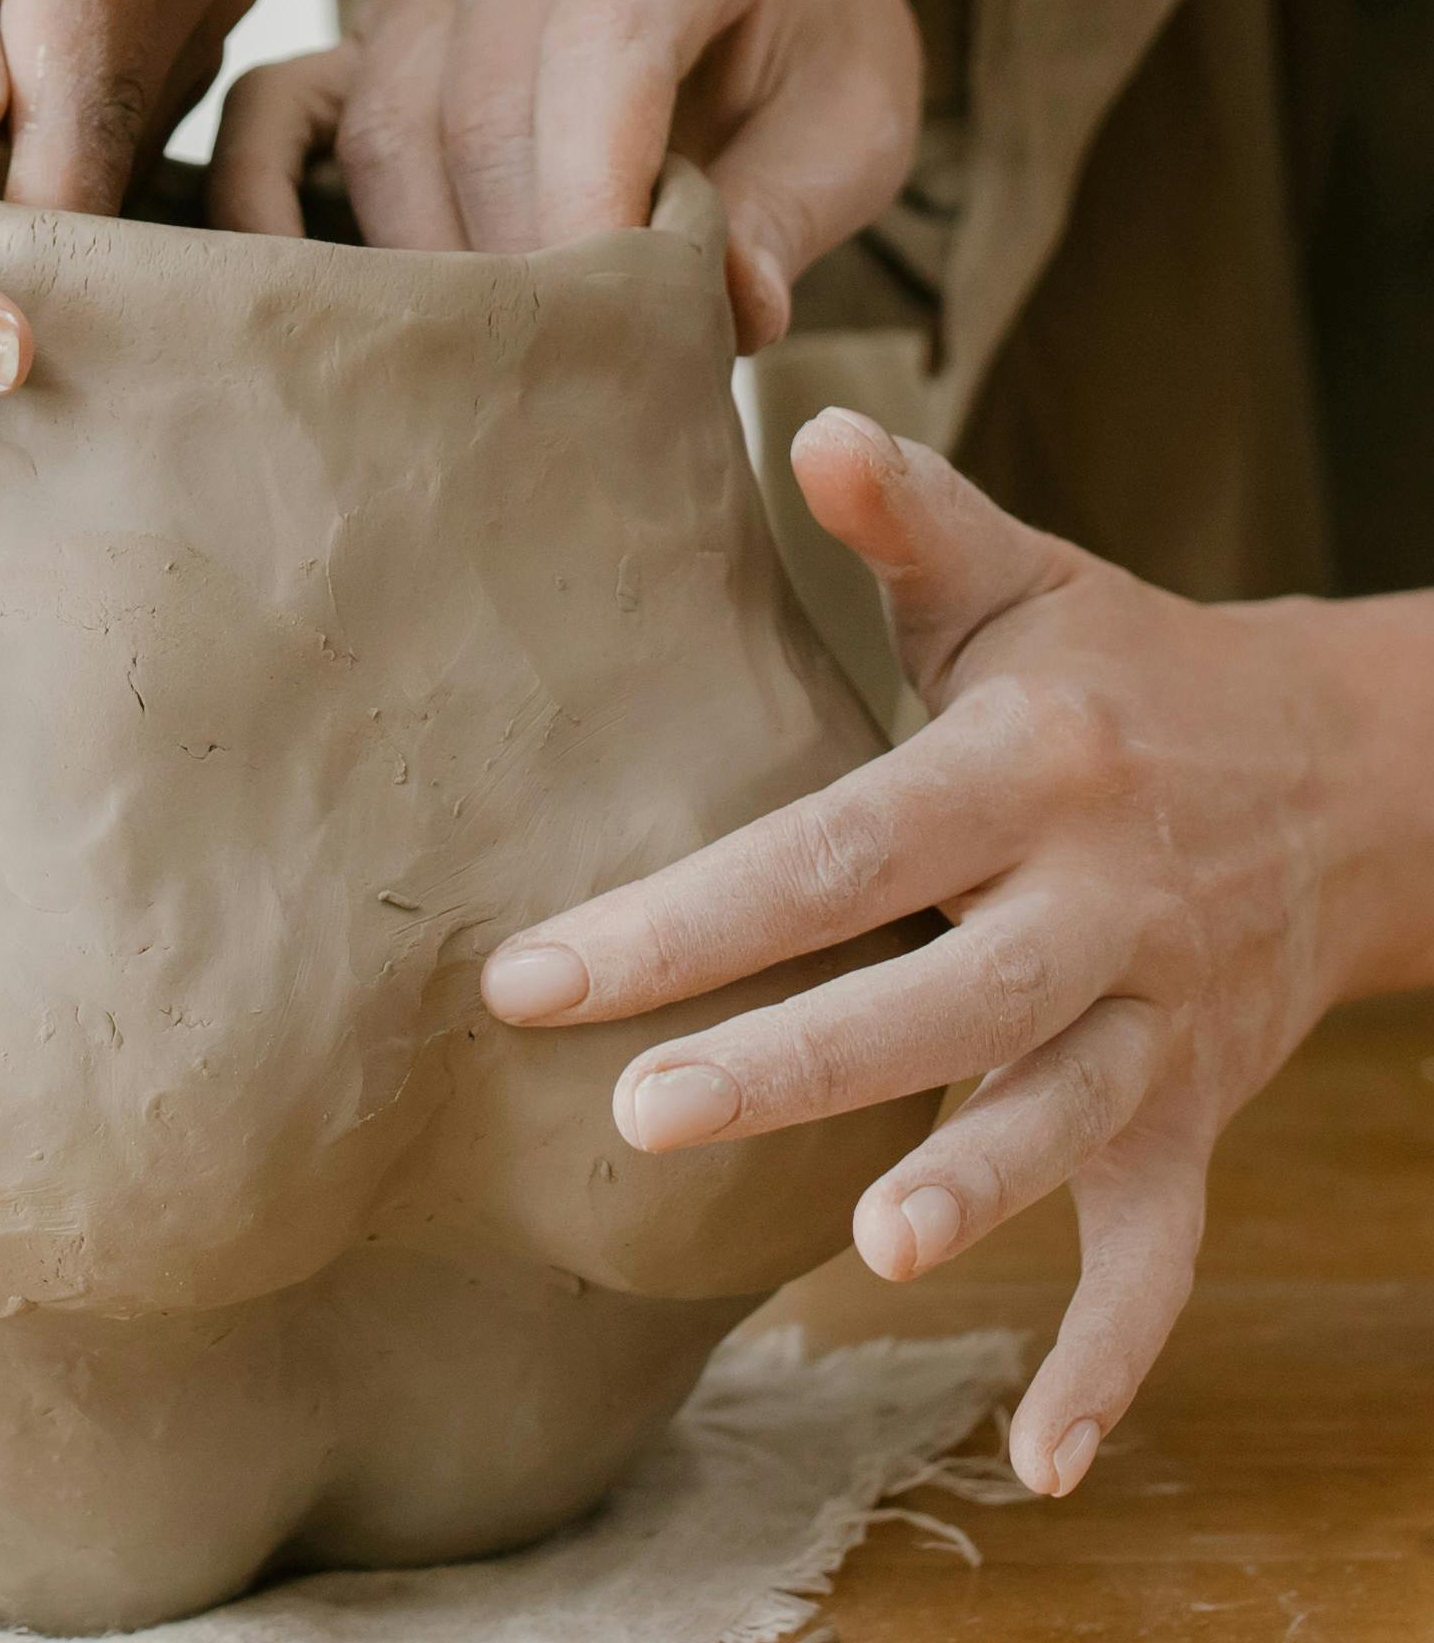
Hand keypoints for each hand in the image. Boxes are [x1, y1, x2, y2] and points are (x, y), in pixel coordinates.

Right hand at [210, 0, 916, 346]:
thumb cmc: (806, 47)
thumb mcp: (857, 121)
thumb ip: (793, 211)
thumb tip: (729, 313)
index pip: (605, 46)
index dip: (593, 198)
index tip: (609, 330)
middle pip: (480, 103)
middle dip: (515, 261)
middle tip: (560, 382)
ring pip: (388, 125)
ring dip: (429, 264)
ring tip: (495, 367)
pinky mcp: (370, 12)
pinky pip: (279, 108)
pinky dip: (272, 207)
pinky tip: (329, 306)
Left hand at [478, 412, 1433, 1495]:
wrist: (1340, 766)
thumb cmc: (1117, 666)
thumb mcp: (1022, 579)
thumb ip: (908, 516)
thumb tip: (804, 417)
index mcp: (1026, 763)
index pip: (839, 844)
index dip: (691, 910)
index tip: (536, 972)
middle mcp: (1098, 896)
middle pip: (940, 993)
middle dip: (793, 1060)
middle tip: (641, 1113)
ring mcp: (1157, 1014)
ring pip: (1060, 1116)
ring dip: (972, 1187)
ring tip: (858, 1249)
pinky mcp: (1196, 1106)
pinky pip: (1165, 1248)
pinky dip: (1116, 1353)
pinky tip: (1039, 1459)